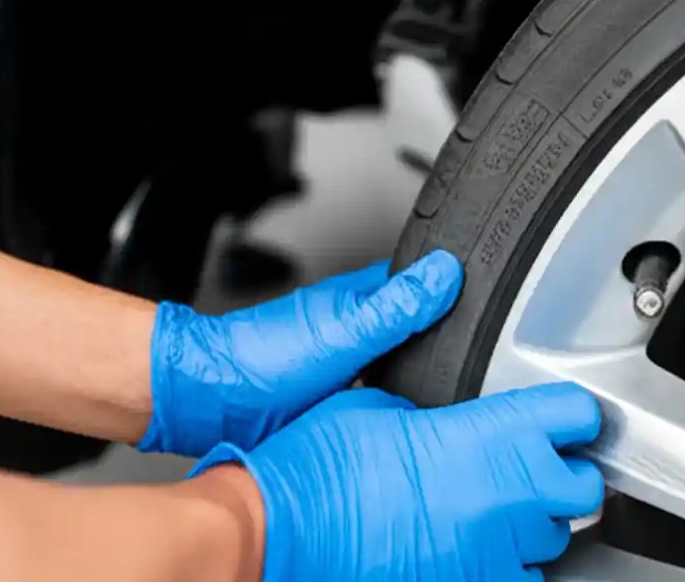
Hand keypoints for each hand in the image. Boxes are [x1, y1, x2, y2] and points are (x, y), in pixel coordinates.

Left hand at [139, 251, 462, 456]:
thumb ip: (397, 308)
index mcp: (358, 301)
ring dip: (412, 369)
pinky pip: (372, 390)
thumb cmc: (260, 362)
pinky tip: (397, 412)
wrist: (204, 400)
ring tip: (442, 381)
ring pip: (390, 359)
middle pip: (408, 324)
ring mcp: (338, 360)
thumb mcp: (344, 334)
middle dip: (436, 333)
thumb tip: (445, 273)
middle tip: (470, 345)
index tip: (479, 290)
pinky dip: (388, 397)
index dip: (448, 285)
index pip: (416, 282)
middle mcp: (350, 327)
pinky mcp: (327, 393)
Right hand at [193, 383, 604, 581]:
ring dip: (532, 525)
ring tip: (491, 514)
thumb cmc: (320, 469)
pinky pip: (519, 580)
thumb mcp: (382, 408)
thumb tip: (446, 422)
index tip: (567, 419)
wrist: (281, 533)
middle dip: (565, 477)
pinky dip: (506, 567)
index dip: (573, 415)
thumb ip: (435, 413)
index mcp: (492, 434)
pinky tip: (475, 551)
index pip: (578, 416)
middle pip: (583, 487)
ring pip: (554, 540)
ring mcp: (495, 550)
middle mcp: (509, 494)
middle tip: (535, 471)